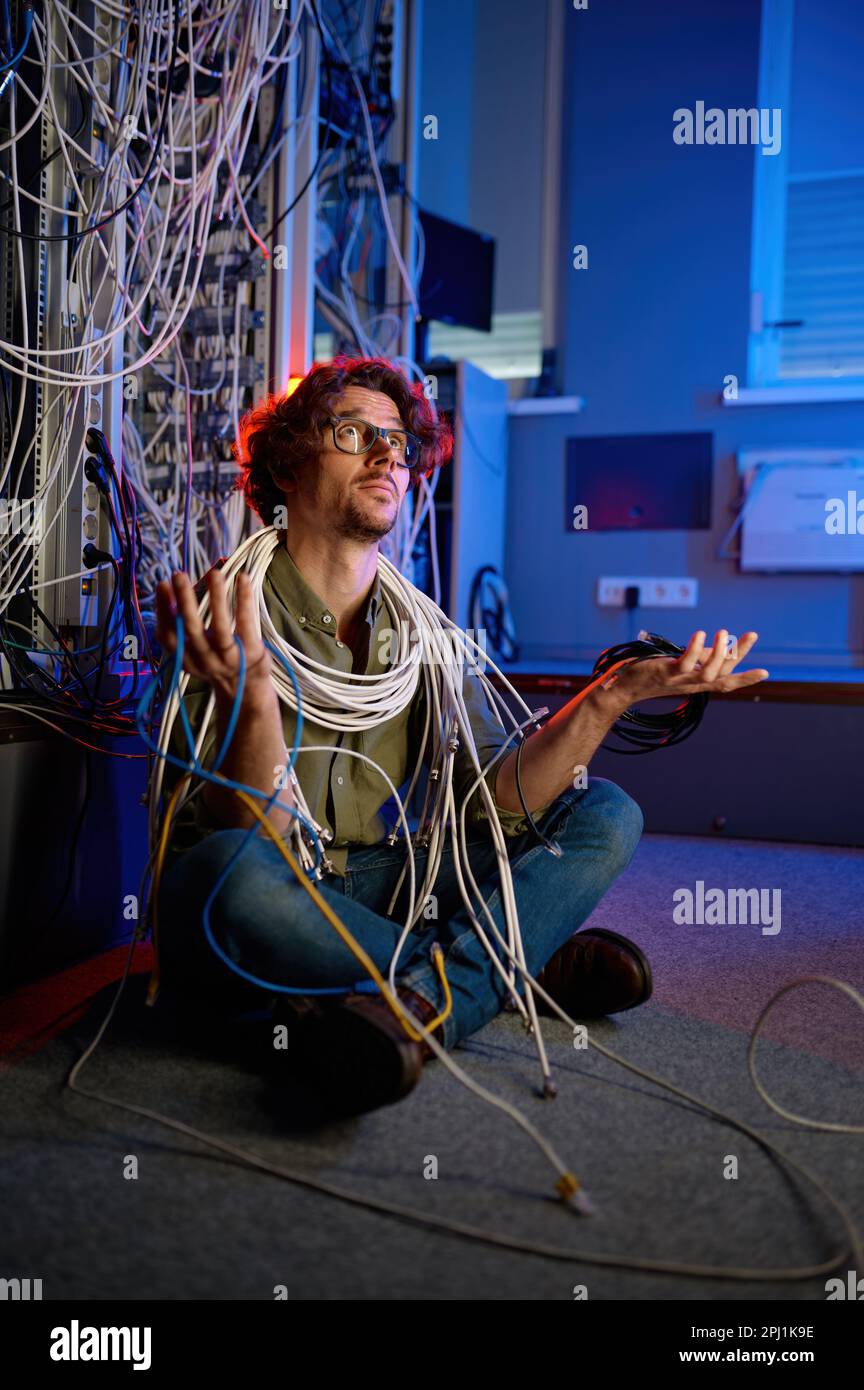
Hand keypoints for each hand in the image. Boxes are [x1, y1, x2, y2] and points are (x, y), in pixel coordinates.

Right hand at [155, 568, 271, 705]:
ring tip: (213, 573)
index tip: (162, 585)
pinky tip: (243, 579)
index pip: (168, 636)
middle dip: (184, 601)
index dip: (163, 611)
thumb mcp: (193, 649)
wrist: (246, 690)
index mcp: (186, 659)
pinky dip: (244, 599)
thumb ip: (181, 624)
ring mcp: (228, 658)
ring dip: (216, 598)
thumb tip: (169, 586)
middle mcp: (205, 660)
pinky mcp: (251, 652)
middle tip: (178, 575)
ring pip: (220, 626)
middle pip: (191, 629)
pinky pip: (246, 623)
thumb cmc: (216, 660)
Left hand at [600, 629, 768, 707]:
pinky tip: (700, 634)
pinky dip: (695, 649)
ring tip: (722, 632)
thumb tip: (719, 647)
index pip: (726, 681)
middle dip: (739, 654)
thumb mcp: (681, 665)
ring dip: (719, 652)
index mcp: (698, 682)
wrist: (623, 687)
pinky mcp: (666, 673)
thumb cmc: (651, 674)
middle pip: (723, 673)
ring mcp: (680, 680)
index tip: (766, 673)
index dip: (745, 679)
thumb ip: (700, 657)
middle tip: (751, 634)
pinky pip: (686, 663)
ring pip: (708, 672)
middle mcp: (692, 684)